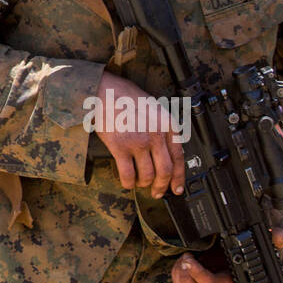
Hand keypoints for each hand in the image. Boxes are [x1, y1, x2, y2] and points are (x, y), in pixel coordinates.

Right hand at [93, 72, 185, 198]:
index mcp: (166, 124)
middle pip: (165, 170)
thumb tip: (166, 148)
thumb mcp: (153, 106)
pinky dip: (128, 182)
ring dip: (144, 184)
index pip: (179, 157)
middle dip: (162, 186)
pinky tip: (127, 182)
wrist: (103, 91)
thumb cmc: (125, 95)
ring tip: (139, 183)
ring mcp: (138, 142)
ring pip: (147, 175)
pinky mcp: (120, 147)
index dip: (179, 177)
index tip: (176, 188)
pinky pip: (128, 174)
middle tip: (157, 192)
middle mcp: (155, 135)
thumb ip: (162, 126)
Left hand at [171, 228, 282, 282]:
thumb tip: (280, 236)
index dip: (196, 273)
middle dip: (184, 272)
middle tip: (186, 258)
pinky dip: (179, 276)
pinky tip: (184, 267)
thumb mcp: (261, 259)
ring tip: (185, 261)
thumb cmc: (251, 271)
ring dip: (179, 273)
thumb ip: (271, 244)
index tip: (188, 260)